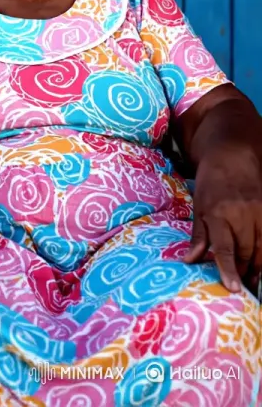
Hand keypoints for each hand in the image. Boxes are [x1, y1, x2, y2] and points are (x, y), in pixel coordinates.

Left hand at [184, 143, 261, 293]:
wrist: (230, 157)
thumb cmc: (210, 184)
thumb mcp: (198, 207)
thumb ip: (198, 236)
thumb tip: (190, 261)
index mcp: (218, 213)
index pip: (224, 247)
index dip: (229, 269)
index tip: (233, 288)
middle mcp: (240, 213)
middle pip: (245, 251)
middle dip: (242, 270)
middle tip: (238, 285)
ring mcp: (257, 211)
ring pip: (260, 248)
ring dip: (256, 266)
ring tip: (250, 279)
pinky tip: (259, 263)